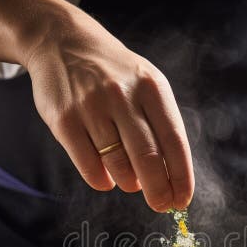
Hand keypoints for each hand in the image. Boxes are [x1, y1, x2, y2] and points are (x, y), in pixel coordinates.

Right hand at [23, 10, 193, 211]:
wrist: (63, 42)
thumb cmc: (115, 74)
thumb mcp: (145, 85)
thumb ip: (160, 124)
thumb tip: (173, 177)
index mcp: (151, 87)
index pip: (174, 140)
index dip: (181, 176)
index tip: (183, 199)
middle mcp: (123, 95)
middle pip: (148, 157)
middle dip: (158, 189)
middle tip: (162, 205)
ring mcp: (91, 106)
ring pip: (118, 163)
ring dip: (129, 182)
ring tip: (131, 183)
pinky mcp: (64, 119)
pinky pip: (88, 164)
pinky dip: (101, 179)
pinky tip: (106, 179)